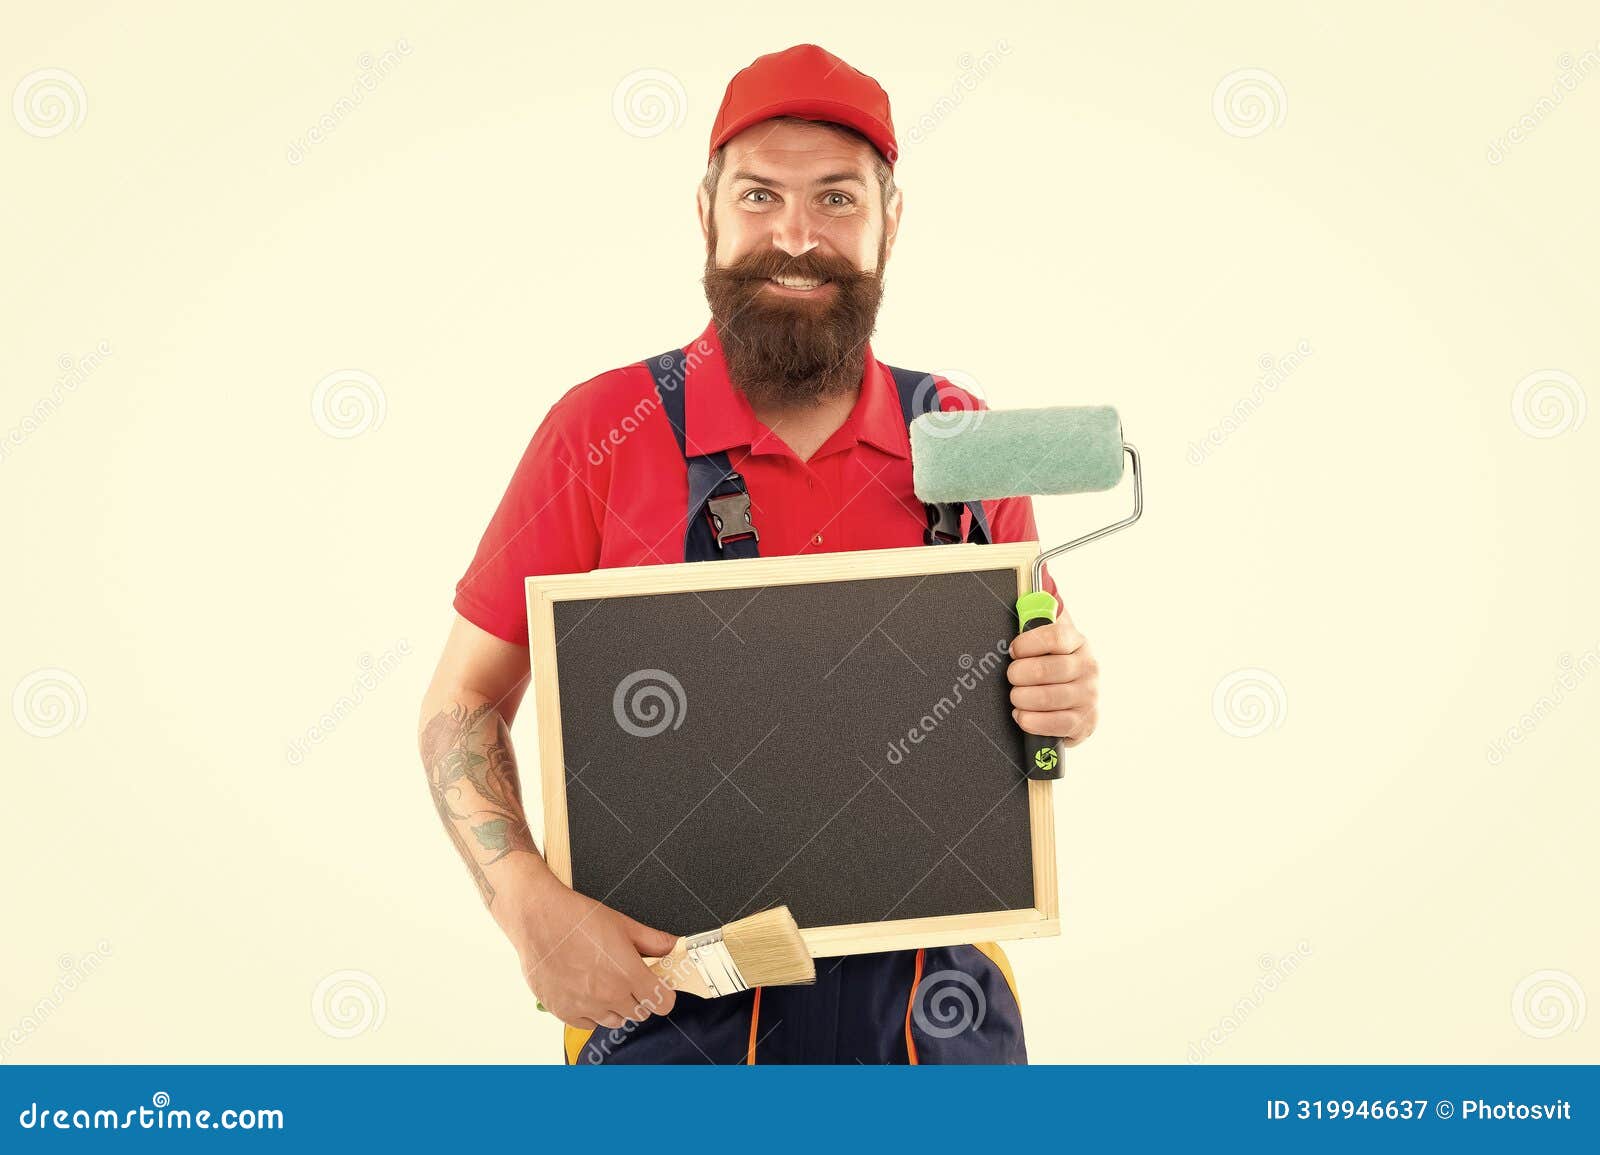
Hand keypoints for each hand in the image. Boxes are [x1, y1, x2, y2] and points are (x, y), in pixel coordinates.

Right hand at [495, 866, 678, 1029]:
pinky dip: (590, 1012)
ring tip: (604, 983)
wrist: (538, 918)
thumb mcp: (623, 924)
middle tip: (627, 978)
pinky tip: (585, 991)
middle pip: (639, 1013)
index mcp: (628, 974)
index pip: (663, 1003)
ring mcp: (585, 1006)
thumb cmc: (576, 918)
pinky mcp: (563, 1011)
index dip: (664, 994)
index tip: (658, 986)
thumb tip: (674, 946)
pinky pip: (587, 1024)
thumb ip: (653, 940)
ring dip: (615, 1007)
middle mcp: (608, 995)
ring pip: (614, 1021)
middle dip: (639, 997)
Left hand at [1006, 610, 1098, 745]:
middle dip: (1019, 675)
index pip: (1053, 637)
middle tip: (1012, 677)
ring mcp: (1089, 696)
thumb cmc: (1051, 667)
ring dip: (1022, 698)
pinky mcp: (1085, 722)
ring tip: (1016, 697)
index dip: (1027, 644)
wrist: (1075, 703)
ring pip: (1047, 698)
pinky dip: (1031, 721)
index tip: (1013, 650)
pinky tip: (1023, 715)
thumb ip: (1036, 620)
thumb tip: (1028, 591)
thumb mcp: (1047, 643)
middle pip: (1046, 670)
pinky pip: (1055, 723)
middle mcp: (1088, 667)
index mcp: (1077, 642)